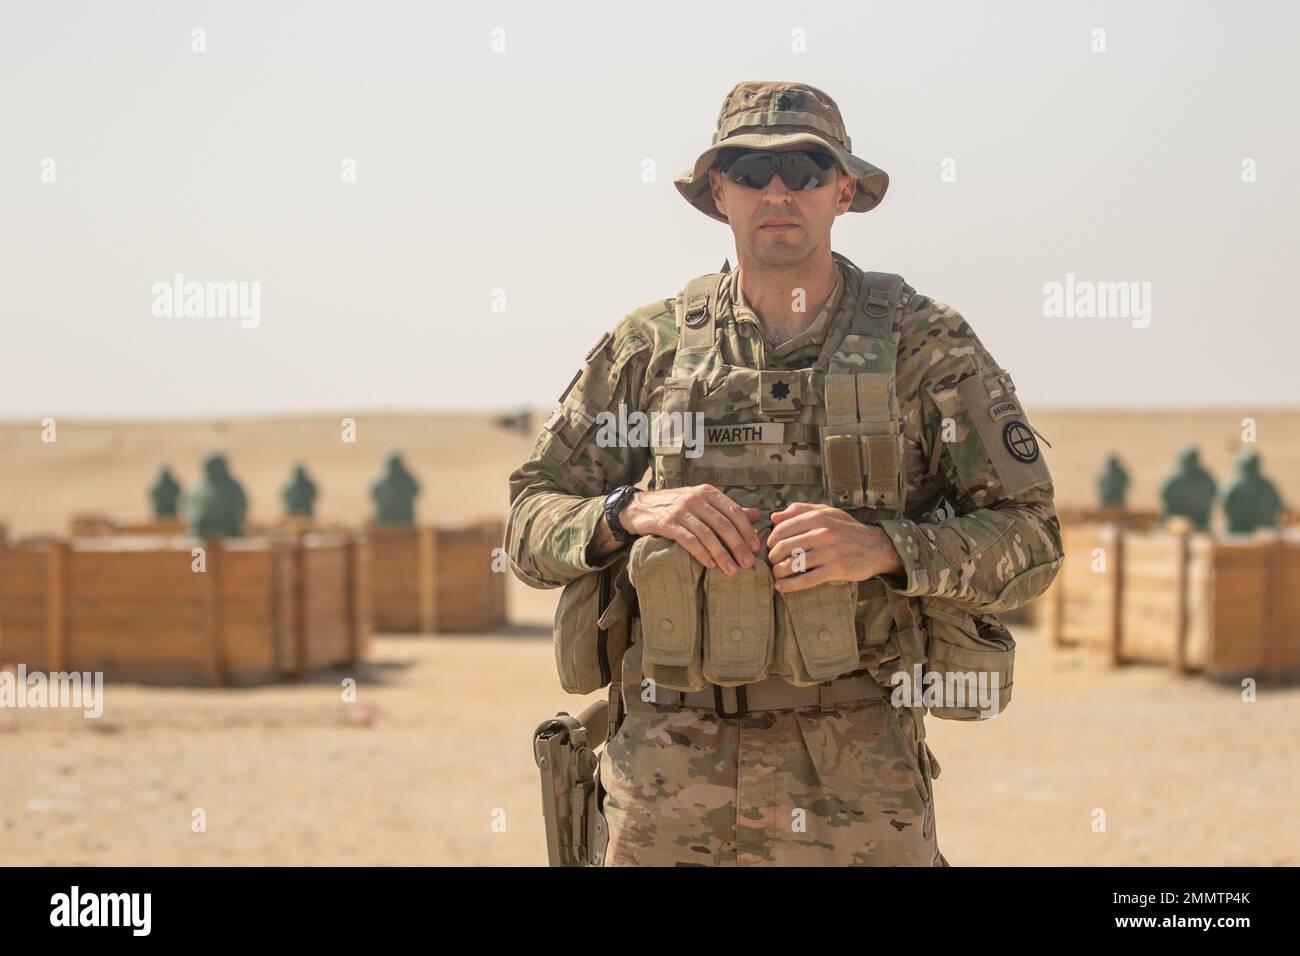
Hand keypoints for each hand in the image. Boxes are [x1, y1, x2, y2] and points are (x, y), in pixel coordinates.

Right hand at [620, 484, 761, 572]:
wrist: (639, 507)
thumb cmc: (675, 506)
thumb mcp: (702, 502)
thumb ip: (728, 509)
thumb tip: (757, 515)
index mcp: (707, 492)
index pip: (734, 511)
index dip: (747, 531)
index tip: (755, 548)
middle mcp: (695, 498)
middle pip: (723, 524)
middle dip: (738, 546)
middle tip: (748, 564)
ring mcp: (680, 510)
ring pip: (707, 534)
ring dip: (721, 554)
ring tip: (731, 570)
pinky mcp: (666, 523)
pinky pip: (688, 540)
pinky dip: (701, 553)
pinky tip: (710, 565)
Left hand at [766, 501, 903, 591]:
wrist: (876, 546)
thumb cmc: (847, 528)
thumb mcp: (827, 512)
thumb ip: (800, 510)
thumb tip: (774, 517)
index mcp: (817, 517)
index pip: (782, 529)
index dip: (770, 541)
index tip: (770, 548)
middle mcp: (822, 533)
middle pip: (784, 547)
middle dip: (772, 557)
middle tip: (772, 563)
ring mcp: (829, 552)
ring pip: (793, 564)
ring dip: (779, 572)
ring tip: (776, 575)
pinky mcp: (835, 570)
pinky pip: (807, 580)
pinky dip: (790, 586)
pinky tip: (782, 588)